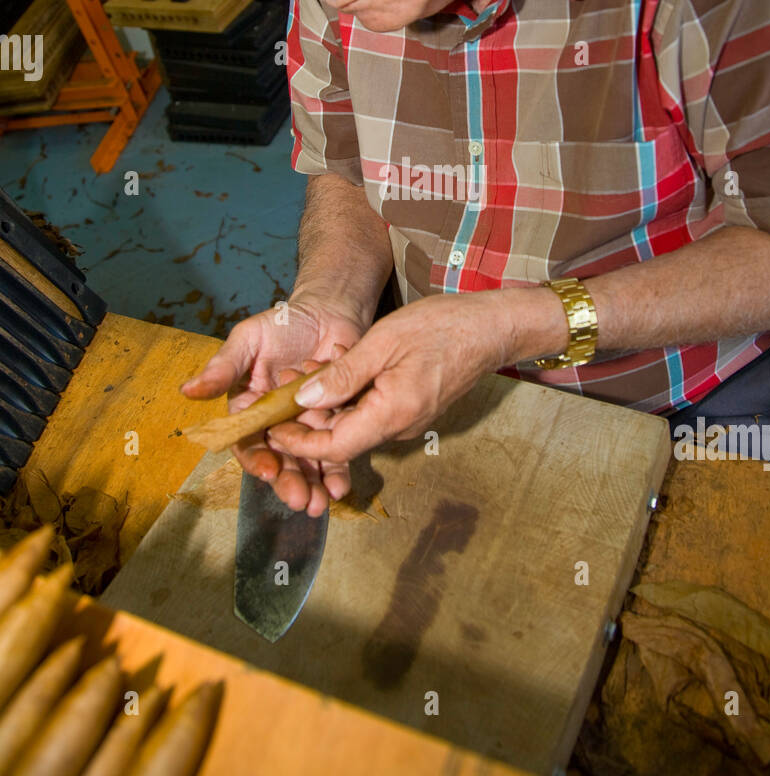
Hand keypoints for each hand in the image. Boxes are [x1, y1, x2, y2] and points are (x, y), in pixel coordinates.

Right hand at [180, 297, 364, 515]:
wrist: (327, 311)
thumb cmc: (282, 323)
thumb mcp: (249, 340)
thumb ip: (223, 367)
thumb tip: (187, 391)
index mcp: (250, 409)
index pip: (247, 440)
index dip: (255, 458)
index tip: (267, 470)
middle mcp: (276, 424)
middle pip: (280, 459)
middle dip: (289, 481)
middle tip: (300, 500)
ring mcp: (307, 426)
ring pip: (308, 461)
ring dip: (313, 484)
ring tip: (320, 503)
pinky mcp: (336, 422)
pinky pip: (337, 448)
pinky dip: (339, 470)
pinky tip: (341, 487)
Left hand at [263, 290, 528, 466]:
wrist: (492, 328)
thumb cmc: (442, 327)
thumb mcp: (383, 342)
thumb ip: (342, 376)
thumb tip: (303, 401)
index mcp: (392, 414)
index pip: (334, 448)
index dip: (298, 443)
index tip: (271, 427)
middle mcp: (400, 428)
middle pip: (341, 439)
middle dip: (307, 419)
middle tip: (284, 386)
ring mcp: (409, 421)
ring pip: (356, 425)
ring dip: (327, 406)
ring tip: (306, 373)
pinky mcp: (413, 411)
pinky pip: (373, 414)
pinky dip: (349, 399)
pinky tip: (339, 369)